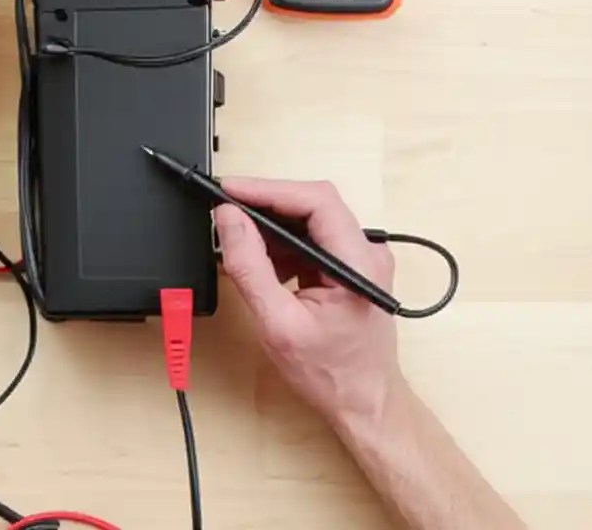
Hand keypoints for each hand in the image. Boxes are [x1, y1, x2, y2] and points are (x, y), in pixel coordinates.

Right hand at [214, 178, 401, 424]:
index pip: (316, 201)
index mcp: (358, 263)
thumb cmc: (330, 373)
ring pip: (310, 220)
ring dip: (271, 227)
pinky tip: (259, 263)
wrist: (364, 403)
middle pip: (313, 204)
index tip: (229, 190)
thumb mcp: (278, 323)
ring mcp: (360, 259)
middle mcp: (367, 252)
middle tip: (224, 212)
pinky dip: (281, 245)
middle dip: (265, 204)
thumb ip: (250, 267)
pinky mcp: (348, 268)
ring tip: (238, 244)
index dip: (268, 189)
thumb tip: (228, 220)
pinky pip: (311, 240)